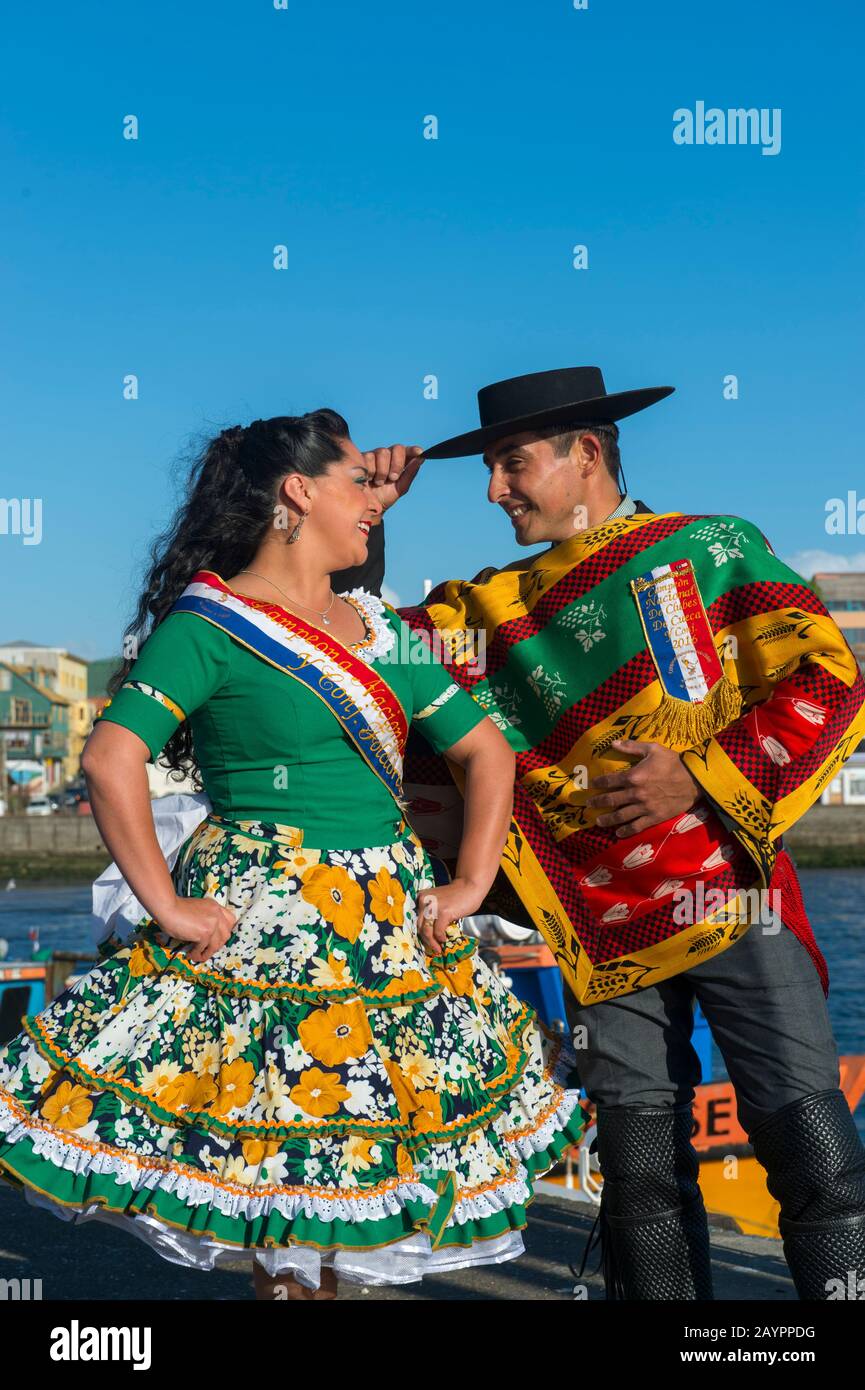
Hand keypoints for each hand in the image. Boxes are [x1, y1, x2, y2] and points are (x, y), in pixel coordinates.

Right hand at [156, 896, 236, 963]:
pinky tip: (191, 955)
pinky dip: (197, 954)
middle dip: (218, 944)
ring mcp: (212, 924)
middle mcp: (217, 914)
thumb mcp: (198, 908)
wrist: (168, 908)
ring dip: (208, 953)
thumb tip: (207, 934)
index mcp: (215, 906)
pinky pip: (204, 948)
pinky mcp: (204, 933)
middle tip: (208, 949)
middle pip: (226, 934)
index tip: (218, 937)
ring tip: (198, 956)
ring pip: (216, 944)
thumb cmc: (177, 908)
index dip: (225, 930)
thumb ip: (206, 916)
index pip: (230, 919)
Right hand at [363, 444, 424, 512]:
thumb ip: (411, 473)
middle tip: (393, 478)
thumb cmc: (385, 497)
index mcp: (399, 462)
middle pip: (397, 448)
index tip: (419, 452)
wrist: (368, 507)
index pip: (408, 451)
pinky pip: (369, 457)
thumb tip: (421, 459)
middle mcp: (388, 456)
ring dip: (382, 471)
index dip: (413, 450)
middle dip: (397, 464)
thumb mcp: (401, 487)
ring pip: (382, 452)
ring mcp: (375, 455)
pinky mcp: (362, 458)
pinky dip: (371, 471)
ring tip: (379, 483)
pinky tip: (368, 479)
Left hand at [416, 878, 483, 953]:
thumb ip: (431, 913)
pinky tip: (444, 940)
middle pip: (420, 926)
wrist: (470, 886)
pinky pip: (438, 931)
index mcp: (421, 898)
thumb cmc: (456, 896)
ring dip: (432, 943)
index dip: (421, 932)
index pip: (417, 919)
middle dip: (426, 940)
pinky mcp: (443, 912)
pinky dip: (440, 938)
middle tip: (433, 948)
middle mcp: (424, 901)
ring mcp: (433, 906)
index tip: (426, 942)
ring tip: (438, 949)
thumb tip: (429, 935)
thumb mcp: (438, 901)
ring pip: (426, 931)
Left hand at [586, 739, 702, 837]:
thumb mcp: (653, 749)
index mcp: (633, 776)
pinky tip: (618, 833)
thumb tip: (613, 743)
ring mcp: (644, 807)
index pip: (609, 781)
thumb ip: (632, 747)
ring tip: (598, 822)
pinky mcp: (654, 817)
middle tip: (589, 805)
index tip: (590, 785)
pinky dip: (626, 831)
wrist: (695, 780)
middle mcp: (636, 793)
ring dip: (608, 820)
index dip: (597, 783)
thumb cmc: (673, 762)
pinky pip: (637, 826)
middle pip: (611, 800)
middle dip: (597, 802)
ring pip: (621, 816)